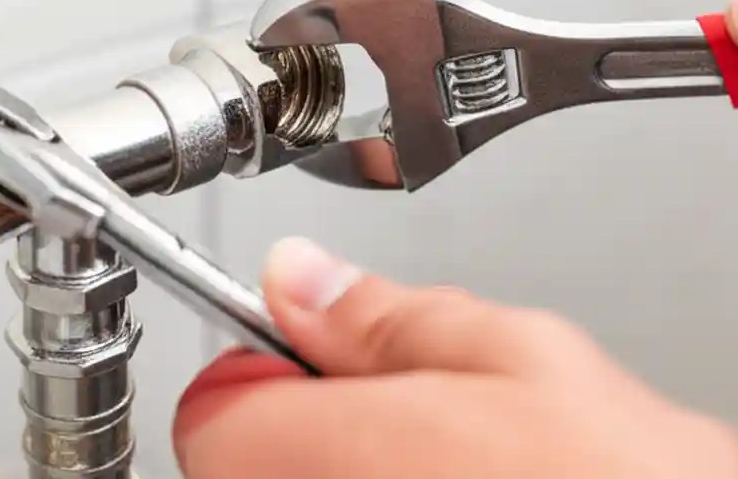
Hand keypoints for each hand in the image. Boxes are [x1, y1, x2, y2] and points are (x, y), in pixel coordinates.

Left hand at [172, 237, 737, 477]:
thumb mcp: (519, 359)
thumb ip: (392, 315)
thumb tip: (304, 278)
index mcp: (314, 455)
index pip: (217, 410)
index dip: (277, 372)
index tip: (326, 361)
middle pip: (266, 459)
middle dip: (338, 422)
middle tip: (433, 417)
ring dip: (381, 465)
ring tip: (483, 464)